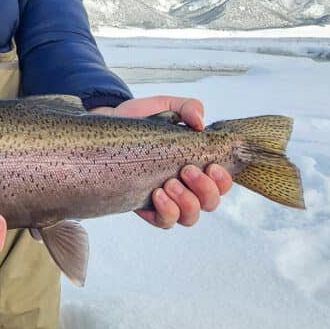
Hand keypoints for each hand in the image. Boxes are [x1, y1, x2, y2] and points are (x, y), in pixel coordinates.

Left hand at [90, 95, 232, 227]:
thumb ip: (187, 107)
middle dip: (204, 189)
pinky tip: (156, 194)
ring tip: (169, 183)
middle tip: (186, 170)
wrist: (106, 126)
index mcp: (196, 164)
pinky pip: (165, 222)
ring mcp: (168, 199)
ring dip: (186, 202)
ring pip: (190, 217)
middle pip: (210, 203)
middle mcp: (186, 186)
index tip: (210, 165)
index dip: (222, 179)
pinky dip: (166, 212)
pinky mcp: (147, 208)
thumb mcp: (163, 106)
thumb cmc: (138, 120)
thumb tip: (200, 123)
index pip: (221, 182)